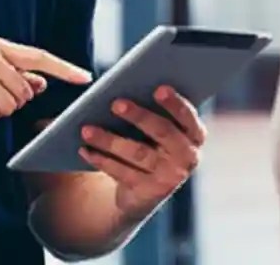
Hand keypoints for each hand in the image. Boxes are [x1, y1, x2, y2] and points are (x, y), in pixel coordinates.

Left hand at [78, 86, 206, 219]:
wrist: (146, 188)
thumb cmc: (151, 142)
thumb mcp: (159, 128)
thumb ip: (153, 109)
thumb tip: (123, 86)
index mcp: (195, 134)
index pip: (187, 116)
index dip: (175, 103)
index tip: (158, 89)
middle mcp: (188, 156)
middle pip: (162, 132)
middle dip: (139, 116)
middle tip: (116, 103)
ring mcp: (170, 177)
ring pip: (137, 153)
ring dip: (110, 140)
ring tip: (86, 129)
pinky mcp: (149, 192)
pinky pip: (122, 173)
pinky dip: (101, 160)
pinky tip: (85, 149)